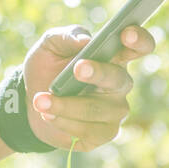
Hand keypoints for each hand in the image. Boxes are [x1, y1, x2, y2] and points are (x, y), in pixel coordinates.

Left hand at [22, 23, 155, 151]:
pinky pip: (87, 129)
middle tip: (77, 68)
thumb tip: (85, 40)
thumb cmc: (47, 66)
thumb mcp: (50, 45)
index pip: (139, 46)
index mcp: (113, 55)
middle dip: (98, 73)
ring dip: (66, 104)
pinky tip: (47, 114)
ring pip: (96, 108)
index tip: (126, 34)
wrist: (30, 100)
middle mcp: (120, 83)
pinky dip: (63, 121)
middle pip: (118, 78)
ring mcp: (115, 110)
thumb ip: (66, 36)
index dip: (139, 39)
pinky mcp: (103, 133)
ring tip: (40, 100)